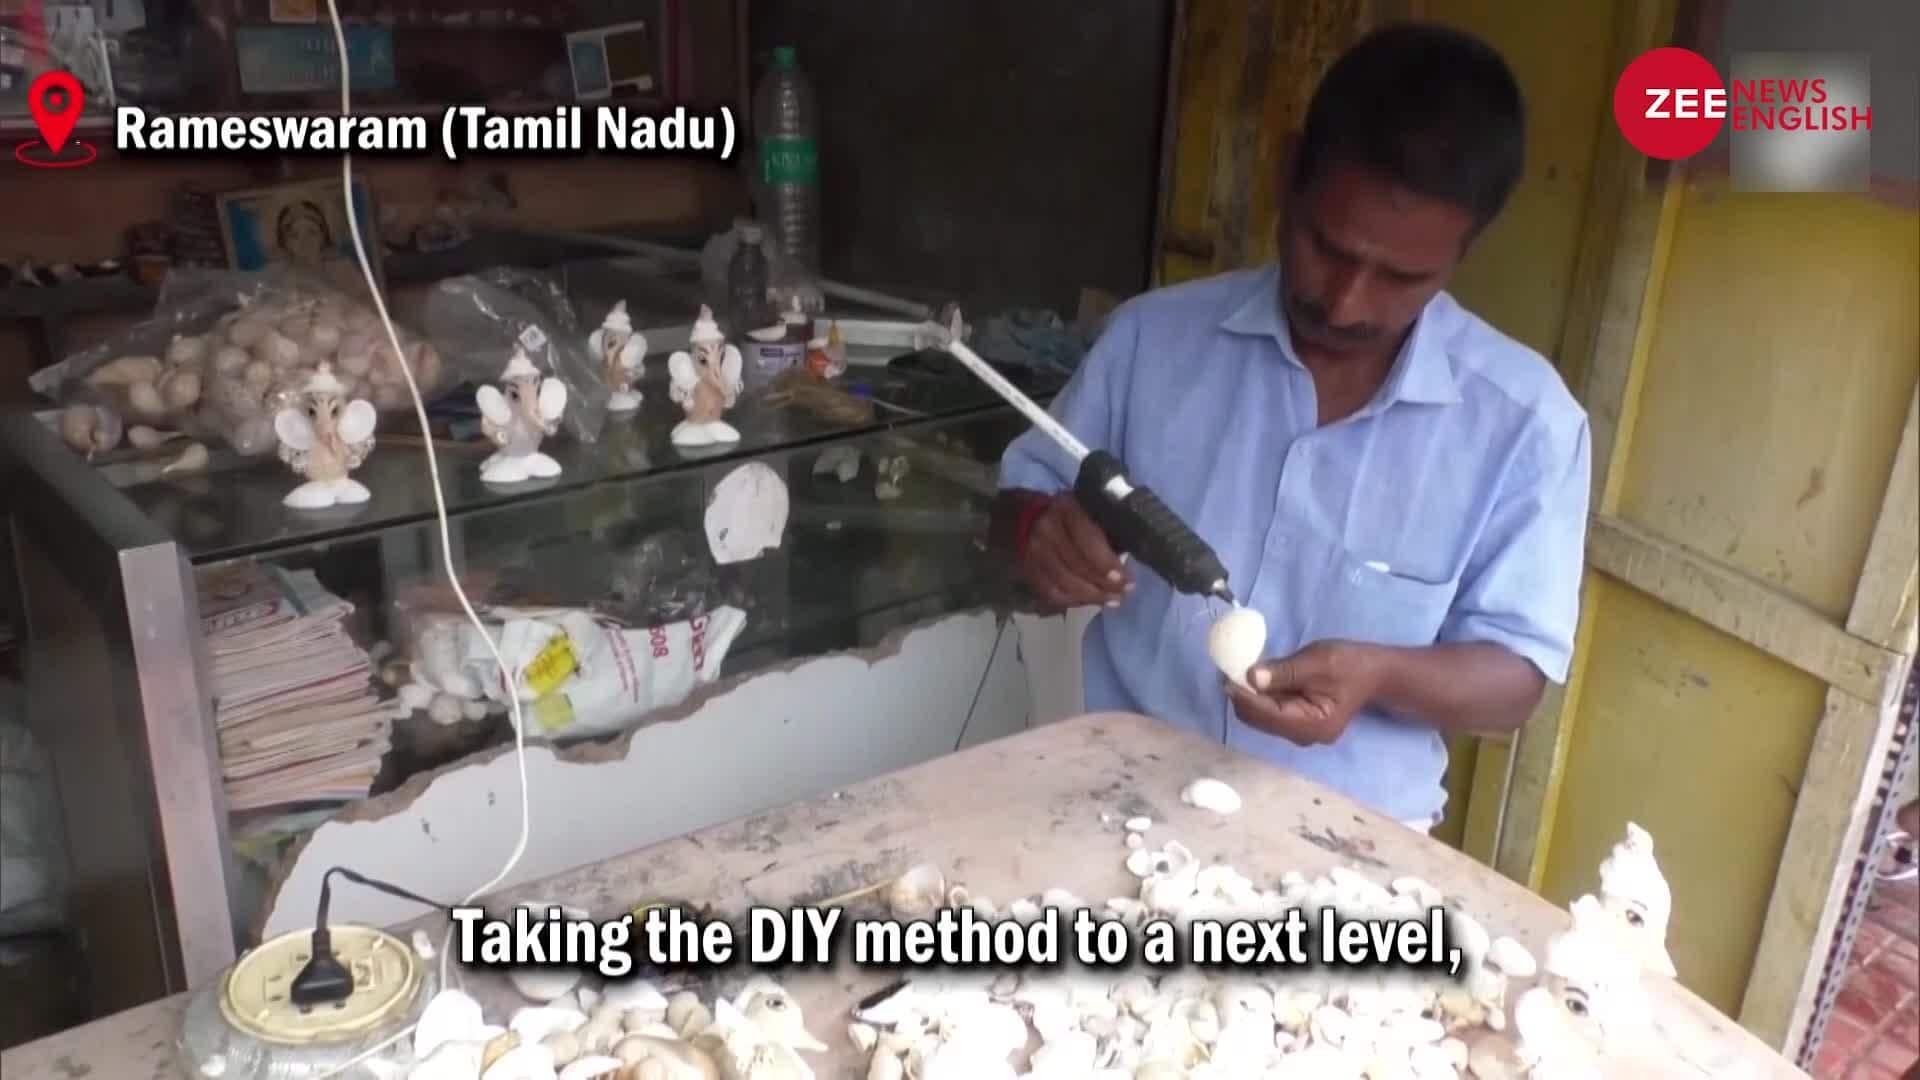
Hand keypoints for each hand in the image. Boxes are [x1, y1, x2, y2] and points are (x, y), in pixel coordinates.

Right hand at [1018, 494, 1132, 609]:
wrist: (1029, 518)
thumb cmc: (1071, 514)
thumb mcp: (1088, 510)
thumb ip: (1105, 530)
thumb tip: (1126, 560)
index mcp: (1066, 509)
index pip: (1087, 539)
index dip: (1105, 563)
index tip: (1124, 579)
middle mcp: (1047, 530)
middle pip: (1076, 565)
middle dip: (1103, 583)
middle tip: (1124, 592)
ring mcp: (1034, 552)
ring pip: (1064, 583)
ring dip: (1092, 596)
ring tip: (1113, 600)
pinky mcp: (1029, 570)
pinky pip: (1052, 593)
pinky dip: (1074, 601)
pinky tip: (1091, 602)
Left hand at [1226, 640, 1386, 745]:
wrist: (1375, 673)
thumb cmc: (1350, 665)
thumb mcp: (1317, 661)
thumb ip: (1284, 671)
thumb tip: (1250, 677)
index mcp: (1312, 725)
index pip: (1266, 714)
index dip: (1242, 695)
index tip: (1225, 674)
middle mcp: (1304, 737)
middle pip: (1260, 720)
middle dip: (1242, 696)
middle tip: (1227, 670)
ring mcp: (1301, 733)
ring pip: (1263, 718)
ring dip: (1249, 696)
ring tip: (1238, 672)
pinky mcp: (1299, 724)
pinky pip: (1272, 713)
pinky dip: (1261, 697)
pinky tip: (1255, 679)